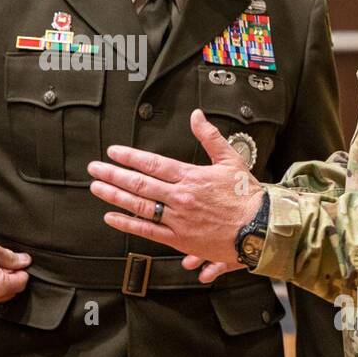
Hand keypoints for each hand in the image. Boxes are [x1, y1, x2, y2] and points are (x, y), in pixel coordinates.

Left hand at [88, 110, 262, 270]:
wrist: (262, 230)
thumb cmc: (248, 196)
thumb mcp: (231, 159)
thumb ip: (209, 136)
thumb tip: (197, 115)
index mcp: (192, 177)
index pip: (153, 164)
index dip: (130, 157)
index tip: (114, 152)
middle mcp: (181, 198)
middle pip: (140, 185)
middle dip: (114, 175)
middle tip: (95, 168)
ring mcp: (178, 220)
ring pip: (140, 207)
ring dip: (115, 197)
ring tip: (97, 188)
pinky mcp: (180, 240)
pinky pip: (149, 232)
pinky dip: (129, 225)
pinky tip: (112, 217)